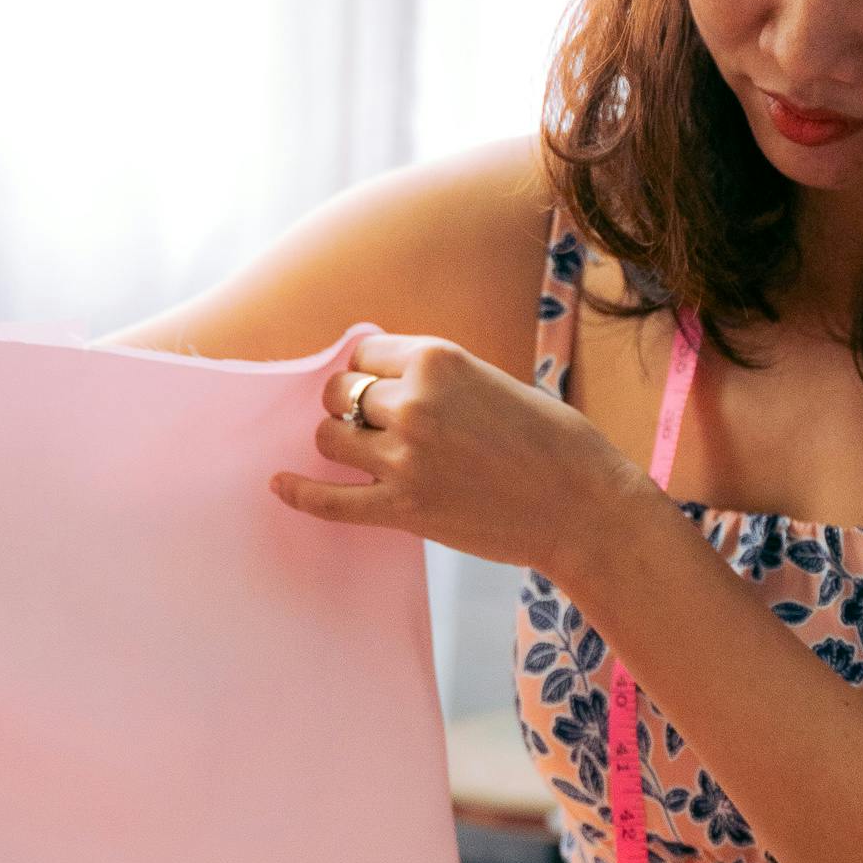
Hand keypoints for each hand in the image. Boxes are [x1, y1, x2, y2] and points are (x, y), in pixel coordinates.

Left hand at [271, 332, 638, 572]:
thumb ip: (438, 378)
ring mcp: (403, 458)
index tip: (380, 387)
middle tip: (375, 424)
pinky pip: (330, 500)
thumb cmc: (552, 442)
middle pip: (339, 393)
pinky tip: (279, 485)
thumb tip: (384, 379)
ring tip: (362, 453)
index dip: (370, 371)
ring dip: (339, 443)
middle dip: (350, 405)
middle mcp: (413, 402)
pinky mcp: (403, 508)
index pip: (364, 353)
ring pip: (329, 438)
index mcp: (436, 359)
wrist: (584, 506)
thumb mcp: (492, 381)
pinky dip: (298, 493)